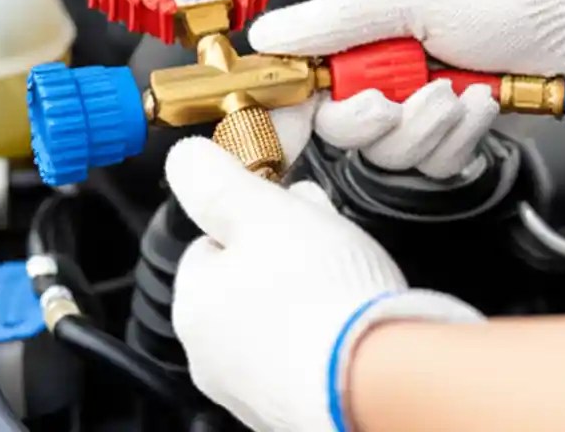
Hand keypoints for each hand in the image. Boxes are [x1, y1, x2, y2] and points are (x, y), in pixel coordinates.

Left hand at [168, 137, 483, 431]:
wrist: (379, 380)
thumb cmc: (322, 297)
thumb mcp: (263, 212)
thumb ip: (218, 182)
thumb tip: (185, 158)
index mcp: (195, 305)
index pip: (211, 245)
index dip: (255, 219)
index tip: (290, 211)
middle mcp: (213, 356)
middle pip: (247, 283)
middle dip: (286, 256)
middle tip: (326, 242)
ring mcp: (254, 389)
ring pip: (280, 321)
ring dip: (309, 297)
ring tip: (349, 283)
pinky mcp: (299, 409)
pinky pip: (309, 357)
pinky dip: (328, 339)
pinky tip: (354, 324)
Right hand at [254, 0, 564, 176]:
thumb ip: (336, 20)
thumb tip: (269, 34)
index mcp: (365, 34)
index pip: (306, 82)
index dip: (297, 108)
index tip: (303, 119)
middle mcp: (387, 73)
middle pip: (344, 131)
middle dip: (379, 120)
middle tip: (404, 97)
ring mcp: (422, 108)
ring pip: (392, 154)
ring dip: (429, 127)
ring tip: (461, 91)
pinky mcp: (456, 136)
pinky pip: (437, 164)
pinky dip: (462, 138)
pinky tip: (483, 104)